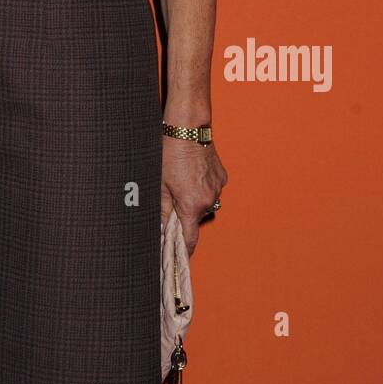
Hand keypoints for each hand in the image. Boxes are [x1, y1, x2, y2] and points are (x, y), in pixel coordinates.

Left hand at [161, 136, 226, 256]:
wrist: (188, 128)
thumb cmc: (170, 153)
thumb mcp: (160, 184)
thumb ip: (161, 210)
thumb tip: (161, 229)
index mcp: (192, 205)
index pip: (190, 239)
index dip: (184, 250)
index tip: (178, 255)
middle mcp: (209, 199)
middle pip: (196, 218)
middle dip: (185, 214)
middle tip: (172, 200)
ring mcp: (218, 187)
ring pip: (205, 203)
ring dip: (195, 199)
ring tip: (182, 181)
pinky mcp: (223, 176)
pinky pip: (212, 189)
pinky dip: (203, 187)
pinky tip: (192, 173)